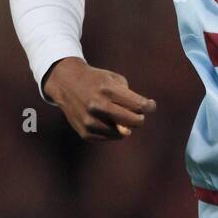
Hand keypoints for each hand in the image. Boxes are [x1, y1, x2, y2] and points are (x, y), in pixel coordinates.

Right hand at [42, 58, 156, 140]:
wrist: (67, 84)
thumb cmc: (97, 81)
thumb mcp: (114, 80)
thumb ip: (130, 99)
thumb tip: (130, 129)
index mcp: (107, 90)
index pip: (138, 105)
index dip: (149, 106)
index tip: (150, 106)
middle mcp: (98, 106)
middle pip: (134, 122)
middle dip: (139, 118)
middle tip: (135, 112)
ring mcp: (90, 121)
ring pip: (123, 133)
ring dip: (125, 126)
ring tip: (115, 114)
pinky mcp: (86, 133)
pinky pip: (110, 137)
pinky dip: (112, 130)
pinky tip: (105, 119)